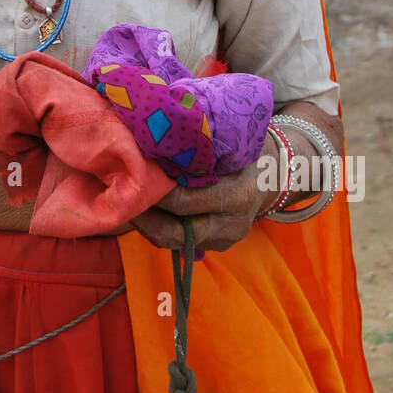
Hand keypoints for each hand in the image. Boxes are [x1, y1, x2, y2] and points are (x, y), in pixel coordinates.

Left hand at [128, 129, 277, 252]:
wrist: (273, 174)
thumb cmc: (240, 151)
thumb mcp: (223, 146)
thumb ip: (192, 152)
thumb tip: (147, 146)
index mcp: (236, 195)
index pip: (183, 202)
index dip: (153, 193)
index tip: (129, 178)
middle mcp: (233, 224)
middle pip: (176, 232)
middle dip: (143, 218)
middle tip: (118, 200)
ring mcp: (225, 240)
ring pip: (174, 242)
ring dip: (147, 226)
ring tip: (125, 206)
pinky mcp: (218, 247)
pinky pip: (181, 243)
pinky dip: (160, 228)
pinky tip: (144, 212)